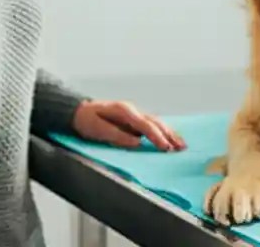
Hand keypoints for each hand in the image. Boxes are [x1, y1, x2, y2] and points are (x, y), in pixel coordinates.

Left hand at [72, 100, 186, 151]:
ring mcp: (134, 113)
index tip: (166, 148)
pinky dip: (163, 131)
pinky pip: (152, 124)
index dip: (157, 137)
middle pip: (155, 122)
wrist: (78, 111)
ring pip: (157, 122)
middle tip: (180, 148)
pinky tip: (171, 138)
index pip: (145, 125)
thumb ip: (117, 135)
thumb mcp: (97, 129)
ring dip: (170, 133)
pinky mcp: (133, 119)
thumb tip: (137, 142)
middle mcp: (132, 110)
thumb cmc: (86, 120)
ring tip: (181, 145)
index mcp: (124, 111)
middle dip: (169, 135)